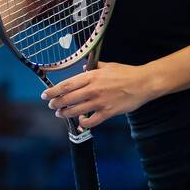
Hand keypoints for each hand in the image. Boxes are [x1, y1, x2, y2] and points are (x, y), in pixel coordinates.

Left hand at [40, 61, 155, 129]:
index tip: (45, 95)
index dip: (53, 91)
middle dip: (56, 104)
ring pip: (76, 111)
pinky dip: (84, 123)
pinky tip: (81, 121)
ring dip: (65, 114)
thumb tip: (83, 68)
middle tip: (51, 106)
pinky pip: (91, 121)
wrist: (144, 83)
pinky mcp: (108, 113)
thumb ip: (93, 67)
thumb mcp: (108, 66)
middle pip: (67, 99)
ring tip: (61, 114)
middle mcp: (93, 89)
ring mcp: (100, 102)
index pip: (66, 85)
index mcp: (91, 76)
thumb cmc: (127, 73)